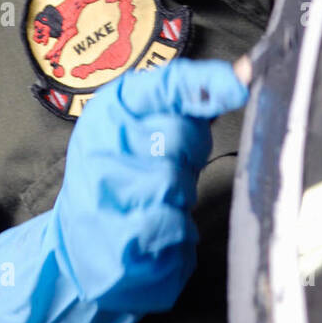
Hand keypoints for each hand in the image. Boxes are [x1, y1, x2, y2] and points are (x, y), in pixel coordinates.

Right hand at [0, 58, 247, 322]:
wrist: (78, 247)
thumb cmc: (122, 178)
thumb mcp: (141, 129)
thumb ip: (186, 102)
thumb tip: (244, 75)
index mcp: (109, 111)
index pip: (166, 84)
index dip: (207, 83)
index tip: (241, 85)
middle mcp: (99, 146)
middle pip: (180, 137)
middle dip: (188, 157)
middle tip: (170, 169)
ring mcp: (102, 196)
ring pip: (176, 186)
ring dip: (181, 198)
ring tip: (158, 202)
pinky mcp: (116, 243)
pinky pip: (173, 229)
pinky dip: (178, 233)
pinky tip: (158, 232)